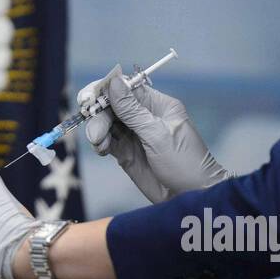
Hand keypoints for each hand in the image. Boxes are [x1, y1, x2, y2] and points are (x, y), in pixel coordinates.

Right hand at [77, 65, 231, 202]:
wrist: (192, 198)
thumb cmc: (185, 163)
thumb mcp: (157, 134)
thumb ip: (132, 110)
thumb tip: (114, 81)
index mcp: (157, 105)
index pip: (126, 88)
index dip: (105, 90)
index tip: (88, 98)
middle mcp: (144, 116)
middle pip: (112, 106)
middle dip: (99, 115)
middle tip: (95, 132)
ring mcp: (135, 135)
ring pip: (106, 123)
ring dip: (98, 130)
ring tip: (100, 144)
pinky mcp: (127, 152)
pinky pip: (107, 141)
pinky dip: (100, 143)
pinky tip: (102, 149)